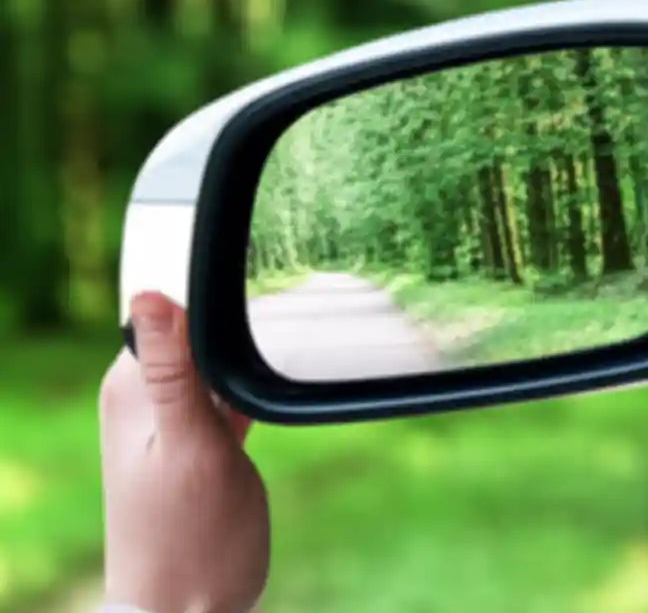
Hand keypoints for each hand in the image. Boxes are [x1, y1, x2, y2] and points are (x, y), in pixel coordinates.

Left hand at [99, 293, 269, 612]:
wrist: (194, 610)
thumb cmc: (192, 538)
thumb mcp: (191, 446)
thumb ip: (174, 372)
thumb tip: (151, 295)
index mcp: (131, 387)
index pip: (168, 307)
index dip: (212, 292)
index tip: (258, 286)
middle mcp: (147, 396)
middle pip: (196, 328)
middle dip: (238, 318)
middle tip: (295, 312)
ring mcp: (175, 419)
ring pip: (217, 358)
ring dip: (249, 351)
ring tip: (296, 340)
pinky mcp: (204, 440)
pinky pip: (230, 390)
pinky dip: (253, 382)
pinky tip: (283, 378)